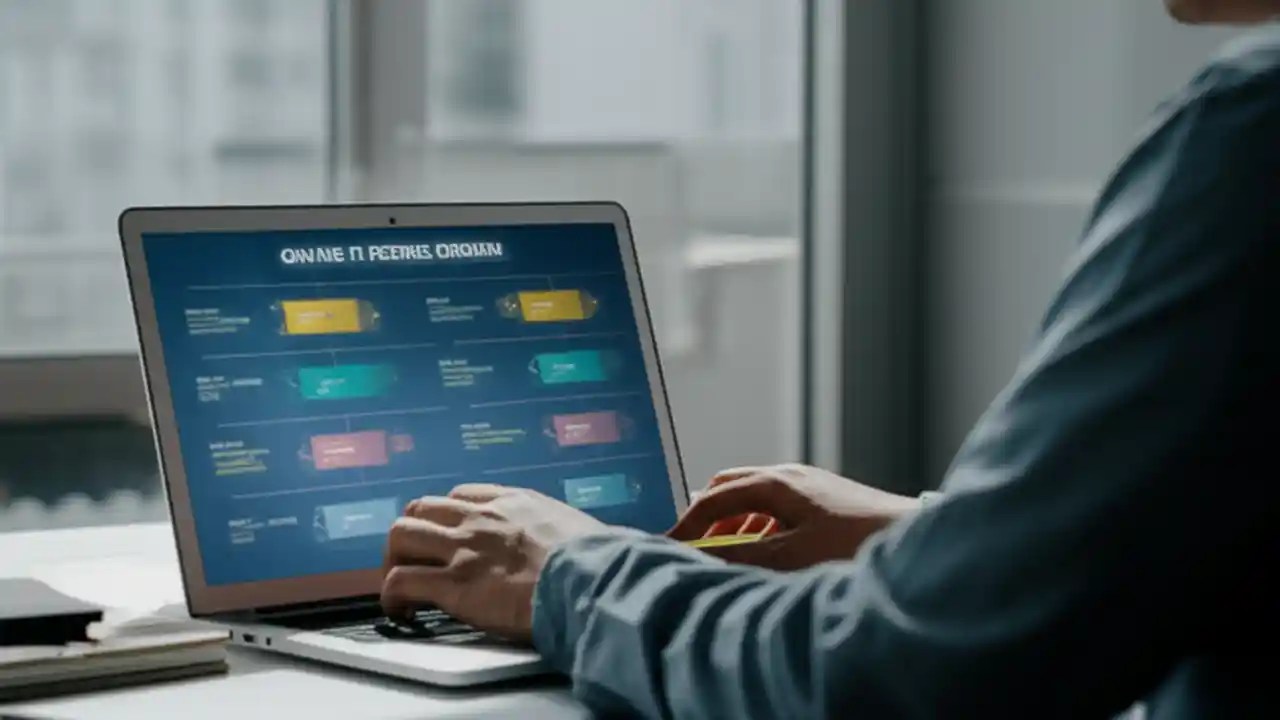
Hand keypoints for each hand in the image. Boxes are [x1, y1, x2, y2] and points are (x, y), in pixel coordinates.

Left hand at [381, 484, 610, 641]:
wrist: (592, 580)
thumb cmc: (598, 560)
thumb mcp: (577, 529)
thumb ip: (560, 532)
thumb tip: (580, 546)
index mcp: (514, 502)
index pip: (462, 496)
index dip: (447, 516)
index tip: (448, 535)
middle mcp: (481, 519)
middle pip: (421, 509)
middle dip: (412, 533)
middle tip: (415, 559)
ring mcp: (463, 549)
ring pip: (401, 535)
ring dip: (395, 559)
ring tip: (401, 583)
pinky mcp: (453, 584)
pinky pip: (401, 581)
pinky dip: (393, 595)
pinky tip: (401, 609)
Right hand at [667, 464, 919, 570]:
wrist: (912, 538)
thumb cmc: (853, 545)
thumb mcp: (789, 556)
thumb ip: (740, 555)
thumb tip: (700, 557)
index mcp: (775, 483)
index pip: (714, 498)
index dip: (687, 523)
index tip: (668, 545)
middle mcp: (789, 475)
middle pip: (730, 486)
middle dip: (705, 514)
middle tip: (690, 543)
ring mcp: (809, 484)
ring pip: (753, 495)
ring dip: (732, 521)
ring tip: (722, 552)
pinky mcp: (825, 498)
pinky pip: (775, 505)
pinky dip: (757, 524)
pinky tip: (764, 550)